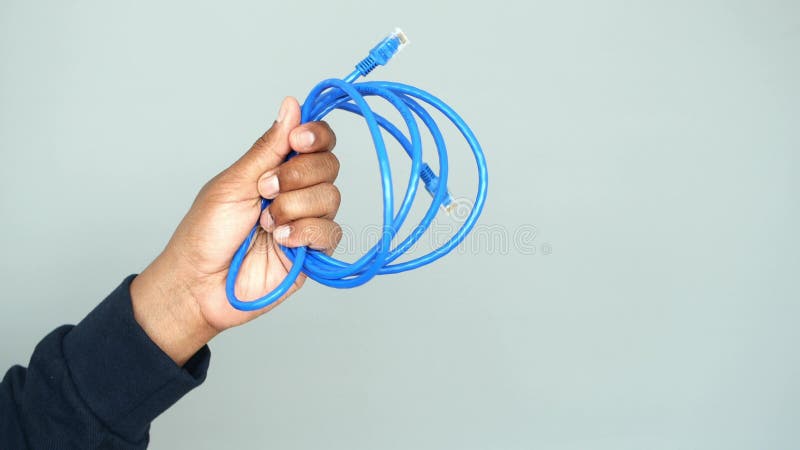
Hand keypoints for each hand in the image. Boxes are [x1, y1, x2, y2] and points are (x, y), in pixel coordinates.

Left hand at [130, 97, 341, 364]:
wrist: (200, 283)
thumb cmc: (205, 233)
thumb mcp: (234, 182)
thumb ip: (268, 147)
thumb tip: (292, 105)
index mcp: (276, 167)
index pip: (315, 140)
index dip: (315, 135)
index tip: (297, 140)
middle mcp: (297, 191)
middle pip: (328, 165)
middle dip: (297, 176)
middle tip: (264, 190)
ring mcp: (307, 220)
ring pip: (331, 197)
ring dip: (294, 207)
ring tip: (266, 224)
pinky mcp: (314, 251)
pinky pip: (330, 232)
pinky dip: (304, 232)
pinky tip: (280, 240)